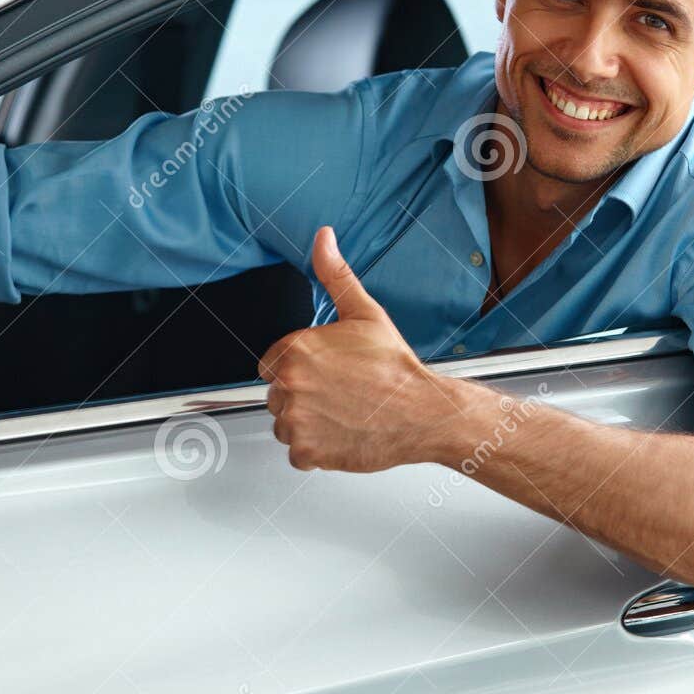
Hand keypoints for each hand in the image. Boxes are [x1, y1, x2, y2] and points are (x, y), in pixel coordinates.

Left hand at [258, 226, 450, 471]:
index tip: (324, 373)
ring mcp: (297, 420)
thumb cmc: (395, 368)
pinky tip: (340, 433)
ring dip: (306, 424)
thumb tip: (323, 239)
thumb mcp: (364, 312)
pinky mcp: (307, 451)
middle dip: (302, 396)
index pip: (271, 364)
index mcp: (296, 349)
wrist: (422, 411)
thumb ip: (334, 274)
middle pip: (277, 395)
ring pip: (284, 425)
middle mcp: (290, 384)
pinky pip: (297, 454)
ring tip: (341, 413)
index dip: (298, 369)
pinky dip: (315, 450)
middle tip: (338, 394)